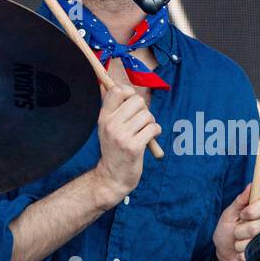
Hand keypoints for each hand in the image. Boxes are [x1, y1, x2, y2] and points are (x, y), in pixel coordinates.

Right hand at [93, 83, 160, 203]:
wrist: (112, 176)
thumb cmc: (114, 149)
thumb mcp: (106, 127)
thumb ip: (111, 107)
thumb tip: (105, 83)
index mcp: (103, 117)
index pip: (116, 91)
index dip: (129, 92)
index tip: (131, 102)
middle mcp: (111, 125)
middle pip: (137, 101)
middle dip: (144, 110)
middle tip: (141, 121)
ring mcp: (122, 136)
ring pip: (147, 115)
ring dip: (151, 122)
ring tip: (145, 131)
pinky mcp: (134, 147)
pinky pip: (153, 128)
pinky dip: (156, 132)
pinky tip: (150, 138)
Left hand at [213, 186, 259, 260]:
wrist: (224, 257)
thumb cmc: (226, 234)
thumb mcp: (228, 215)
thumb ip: (239, 201)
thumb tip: (250, 185)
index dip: (254, 210)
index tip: (243, 214)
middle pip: (258, 225)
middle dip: (240, 230)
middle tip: (236, 232)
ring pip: (254, 240)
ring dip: (239, 243)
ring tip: (238, 242)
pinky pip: (252, 253)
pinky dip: (241, 254)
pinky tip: (242, 252)